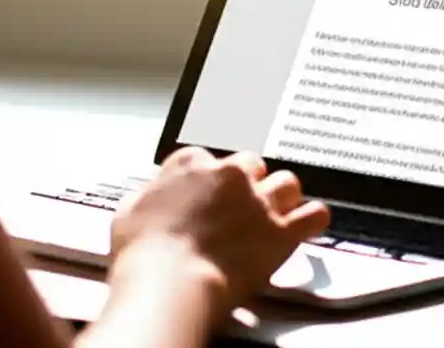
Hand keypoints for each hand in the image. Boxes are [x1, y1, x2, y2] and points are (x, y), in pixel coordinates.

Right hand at [108, 147, 329, 314]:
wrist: (168, 283)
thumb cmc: (142, 254)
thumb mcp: (128, 212)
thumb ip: (149, 195)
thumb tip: (154, 194)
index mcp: (190, 165)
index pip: (207, 159)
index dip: (208, 180)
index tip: (206, 195)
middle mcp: (229, 175)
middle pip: (251, 165)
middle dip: (247, 184)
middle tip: (238, 209)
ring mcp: (259, 201)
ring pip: (287, 183)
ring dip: (281, 198)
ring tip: (274, 213)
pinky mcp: (281, 231)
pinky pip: (315, 214)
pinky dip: (313, 219)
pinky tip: (306, 225)